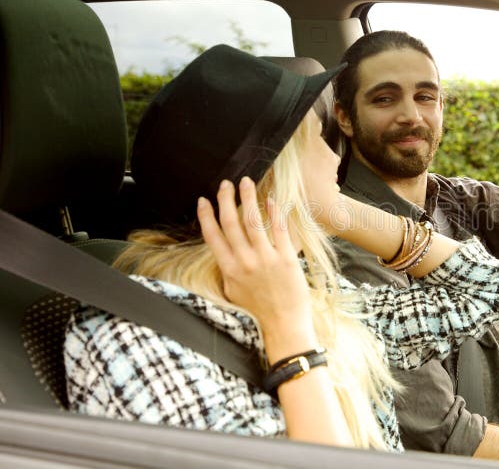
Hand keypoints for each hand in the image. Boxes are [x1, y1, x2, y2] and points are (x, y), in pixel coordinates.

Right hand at [197, 177, 316, 352]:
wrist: (283, 325)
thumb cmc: (258, 311)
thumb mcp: (232, 292)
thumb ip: (228, 270)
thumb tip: (224, 251)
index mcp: (229, 270)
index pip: (212, 236)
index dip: (206, 216)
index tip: (203, 200)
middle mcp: (245, 262)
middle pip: (230, 223)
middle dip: (225, 199)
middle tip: (225, 184)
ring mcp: (266, 259)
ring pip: (252, 221)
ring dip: (247, 198)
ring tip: (246, 182)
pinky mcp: (286, 258)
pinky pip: (278, 229)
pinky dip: (274, 212)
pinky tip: (271, 199)